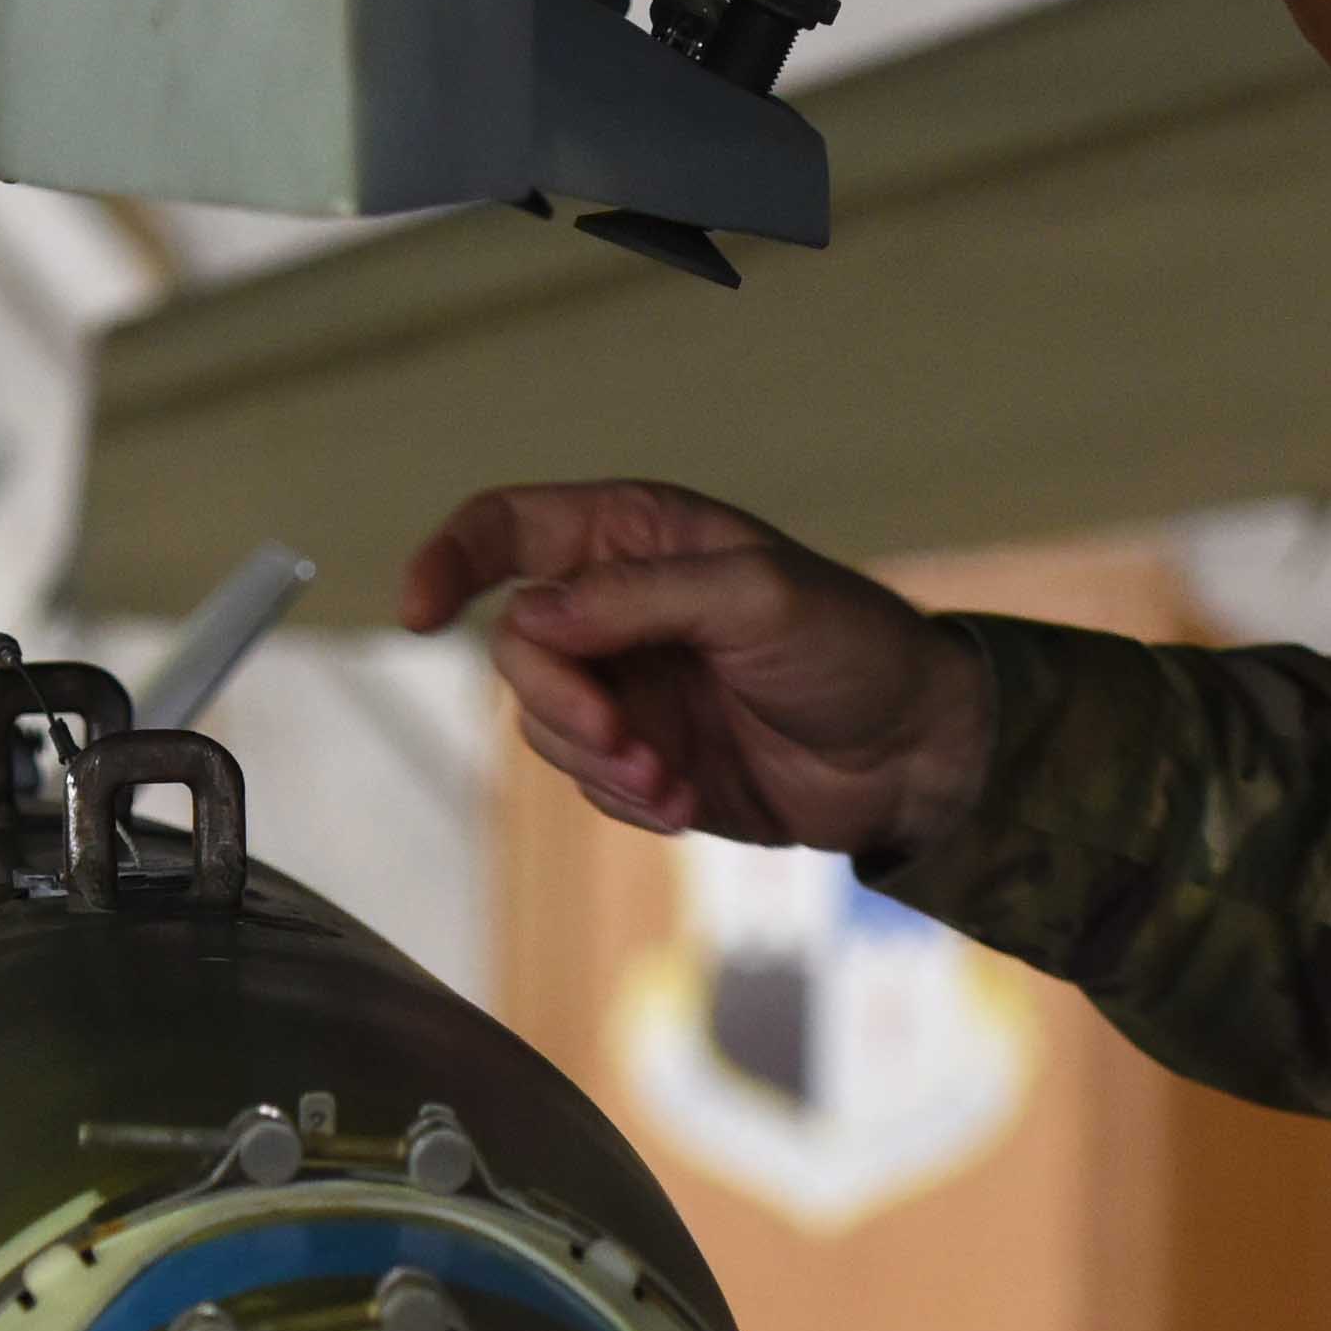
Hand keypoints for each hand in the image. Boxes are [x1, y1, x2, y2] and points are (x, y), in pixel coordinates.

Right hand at [397, 480, 991, 855]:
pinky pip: (587, 782)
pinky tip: (687, 801)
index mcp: (637, 536)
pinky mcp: (644, 756)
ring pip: (545, 725)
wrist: (912, 753)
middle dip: (565, 705)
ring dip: (602, 765)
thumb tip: (530, 616)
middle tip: (629, 746)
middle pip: (519, 647)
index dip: (451, 559)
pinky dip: (627, 800)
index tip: (418, 612)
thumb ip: (638, 599)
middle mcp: (616, 605)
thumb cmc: (851, 647)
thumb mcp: (755, 598)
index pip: (509, 528)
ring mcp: (627, 684)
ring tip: (676, 783)